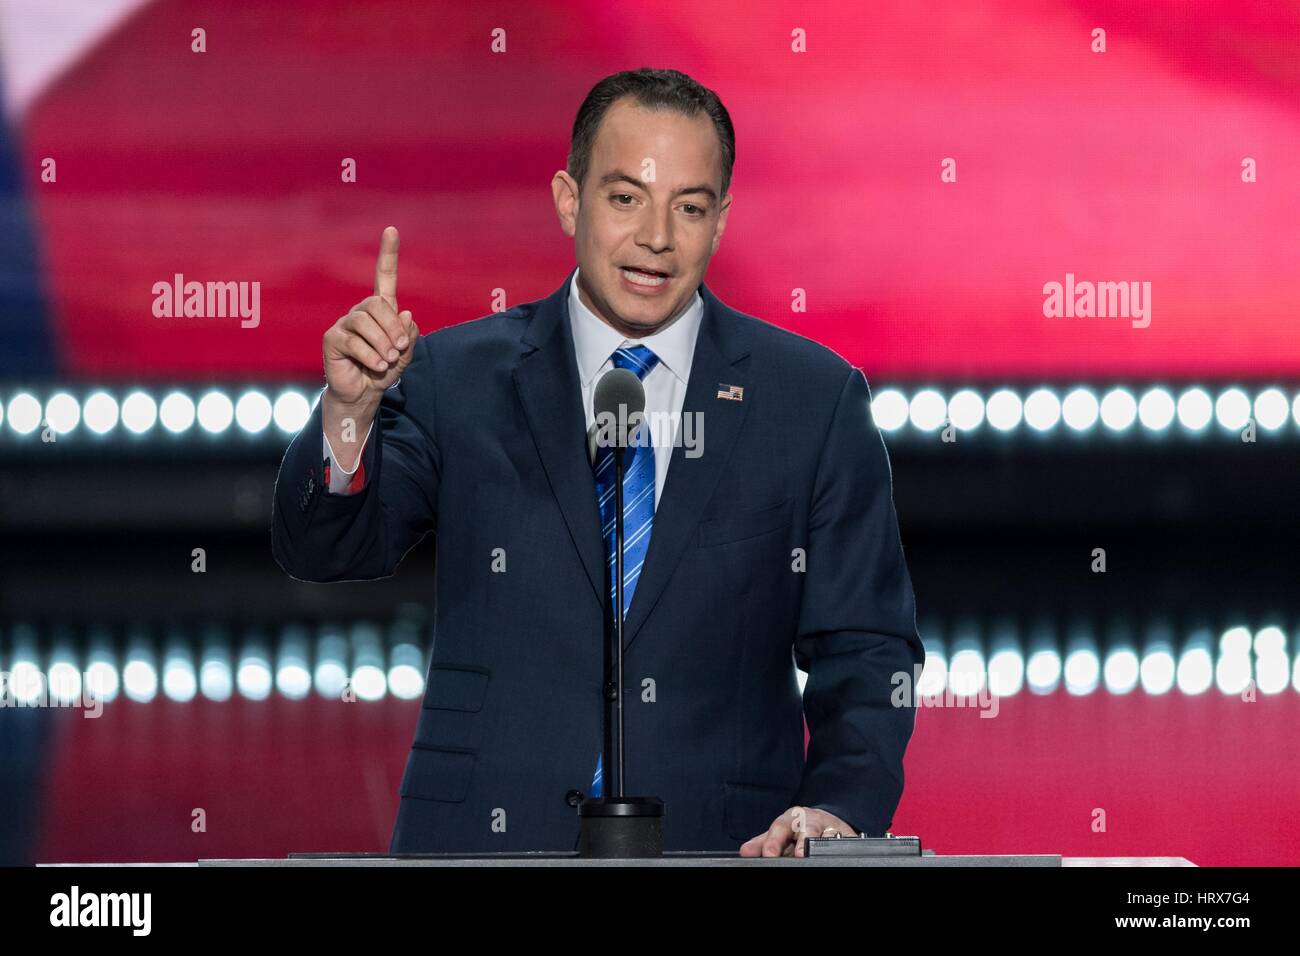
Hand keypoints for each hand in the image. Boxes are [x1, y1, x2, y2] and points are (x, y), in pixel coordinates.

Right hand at [322, 226, 419, 407]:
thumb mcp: (405, 355)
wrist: (364, 394)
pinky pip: (353, 341)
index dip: (388, 254)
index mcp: (381, 310)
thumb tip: (406, 314)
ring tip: (389, 361)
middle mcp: (361, 312)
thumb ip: (409, 336)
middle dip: (393, 328)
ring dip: (383, 344)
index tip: (391, 230)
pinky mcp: (332, 339)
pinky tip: (378, 367)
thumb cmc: (384, 371)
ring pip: (365, 322)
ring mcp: (344, 324)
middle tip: (401, 349)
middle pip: (376, 304)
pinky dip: (371, 356)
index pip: (384, 277)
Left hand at [739, 806, 856, 857]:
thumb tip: (745, 852)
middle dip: (801, 841)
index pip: (781, 827)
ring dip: (819, 843)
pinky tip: (835, 852)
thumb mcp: (780, 833)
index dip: (774, 841)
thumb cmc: (799, 828)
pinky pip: (844, 839)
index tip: (769, 854)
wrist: (826, 820)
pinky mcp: (846, 834)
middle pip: (805, 827)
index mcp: (791, 817)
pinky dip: (840, 844)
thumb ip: (763, 842)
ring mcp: (830, 826)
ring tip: (807, 854)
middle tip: (795, 855)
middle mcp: (811, 819)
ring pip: (827, 832)